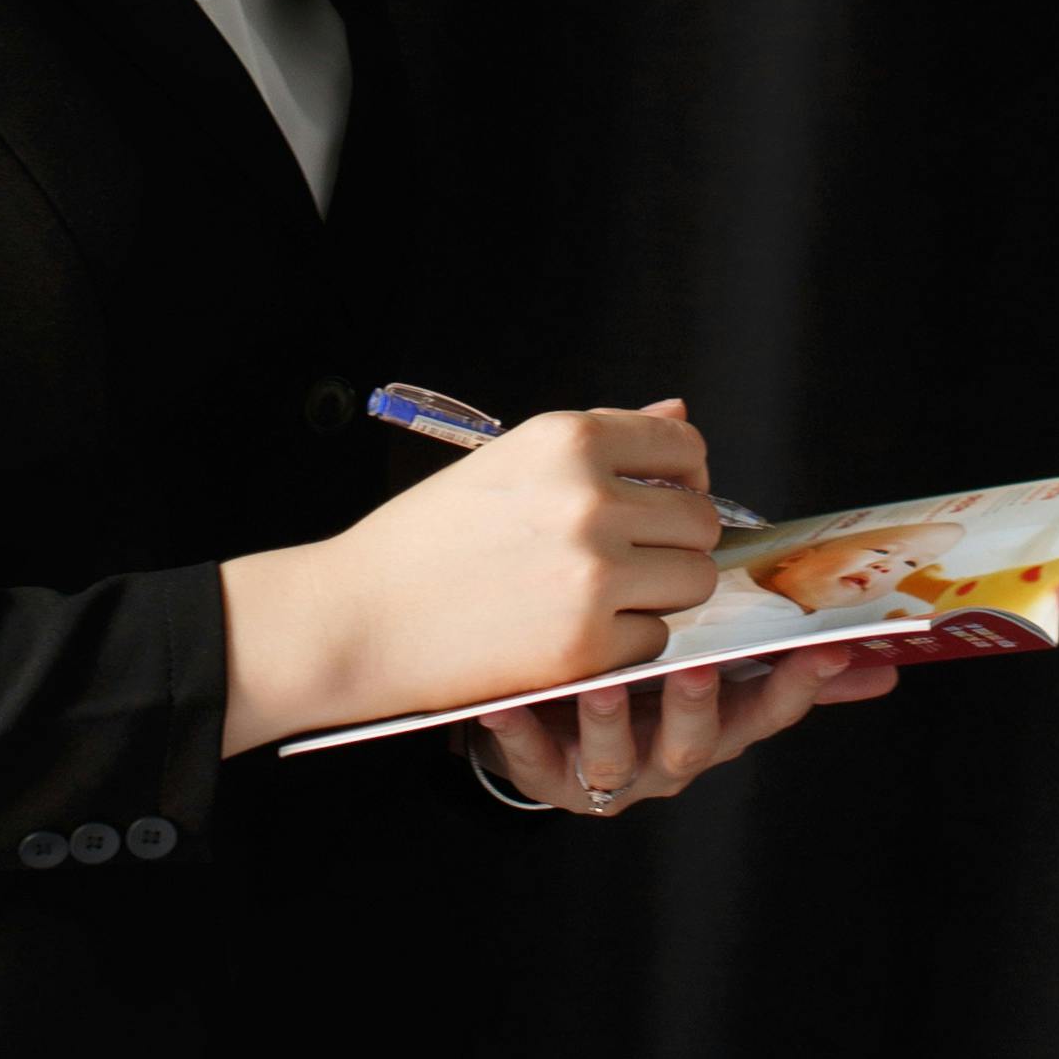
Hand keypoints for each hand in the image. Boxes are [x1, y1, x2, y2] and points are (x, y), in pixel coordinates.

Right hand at [220, 396, 726, 753]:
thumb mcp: (511, 461)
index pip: (685, 449)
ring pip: (694, 580)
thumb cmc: (425, 540)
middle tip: (625, 560)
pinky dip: (626, 643)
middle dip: (674, 542)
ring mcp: (593, 574)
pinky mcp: (588, 644)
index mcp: (569, 440)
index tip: (665, 499)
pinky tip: (572, 632)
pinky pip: (657, 639)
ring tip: (602, 597)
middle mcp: (589, 500)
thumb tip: (677, 415)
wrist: (358, 616)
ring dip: (660, 592)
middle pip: (700, 521)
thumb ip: (600, 440)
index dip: (685, 479)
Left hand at [476, 634, 905, 815]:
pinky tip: (503, 705)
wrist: (551, 725)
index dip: (800, 684)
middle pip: (696, 745)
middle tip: (699, 668)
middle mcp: (670, 759)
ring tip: (601, 684)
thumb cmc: (646, 684)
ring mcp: (610, 774)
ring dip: (611, 723)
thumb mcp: (723, 677)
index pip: (769, 711)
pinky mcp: (547, 776)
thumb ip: (791, 666)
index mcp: (717, 727)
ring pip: (617, 759)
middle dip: (700, 709)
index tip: (826, 645)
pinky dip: (517, 735)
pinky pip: (530, 762)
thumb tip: (886, 659)